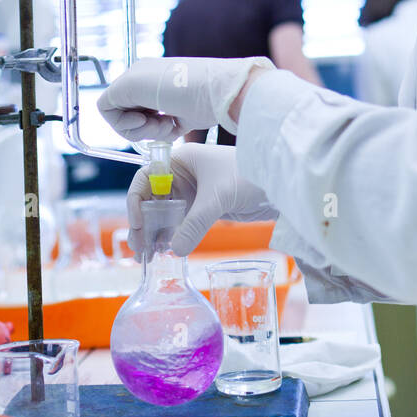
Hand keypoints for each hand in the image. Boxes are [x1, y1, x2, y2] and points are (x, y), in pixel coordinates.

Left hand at [97, 55, 273, 141]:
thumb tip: (162, 129)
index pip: (136, 108)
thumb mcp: (185, 113)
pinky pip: (106, 109)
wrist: (222, 91)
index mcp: (156, 78)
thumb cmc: (212, 103)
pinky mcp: (128, 83)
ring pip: (115, 113)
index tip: (168, 126)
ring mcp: (134, 76)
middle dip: (141, 129)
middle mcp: (143, 74)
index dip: (146, 125)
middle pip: (123, 111)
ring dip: (138, 130)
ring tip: (165, 123)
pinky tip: (150, 121)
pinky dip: (125, 125)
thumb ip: (168, 118)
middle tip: (166, 127)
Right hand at [126, 143, 275, 258]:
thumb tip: (175, 250)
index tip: (137, 226)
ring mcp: (194, 191)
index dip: (136, 202)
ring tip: (148, 256)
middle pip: (152, 199)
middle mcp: (182, 174)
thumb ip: (195, 224)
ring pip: (166, 213)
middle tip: (139, 249)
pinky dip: (172, 235)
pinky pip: (181, 222)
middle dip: (143, 223)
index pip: (146, 179)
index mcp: (180, 160)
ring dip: (155, 232)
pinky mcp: (205, 207)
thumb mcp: (218, 198)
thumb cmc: (248, 175)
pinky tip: (166, 251)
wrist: (280, 180)